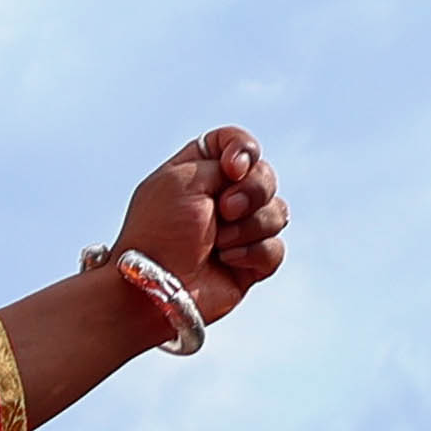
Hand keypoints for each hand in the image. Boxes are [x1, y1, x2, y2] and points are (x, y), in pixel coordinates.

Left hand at [117, 131, 289, 330]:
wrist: (153, 287)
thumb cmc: (158, 233)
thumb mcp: (183, 178)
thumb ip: (222, 160)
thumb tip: (248, 173)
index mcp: (199, 172)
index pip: (236, 143)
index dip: (244, 149)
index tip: (232, 167)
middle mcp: (220, 198)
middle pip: (265, 176)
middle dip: (251, 192)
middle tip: (224, 210)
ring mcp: (238, 231)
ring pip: (277, 212)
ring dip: (248, 227)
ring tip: (217, 243)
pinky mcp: (250, 263)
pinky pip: (275, 248)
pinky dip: (251, 253)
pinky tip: (225, 261)